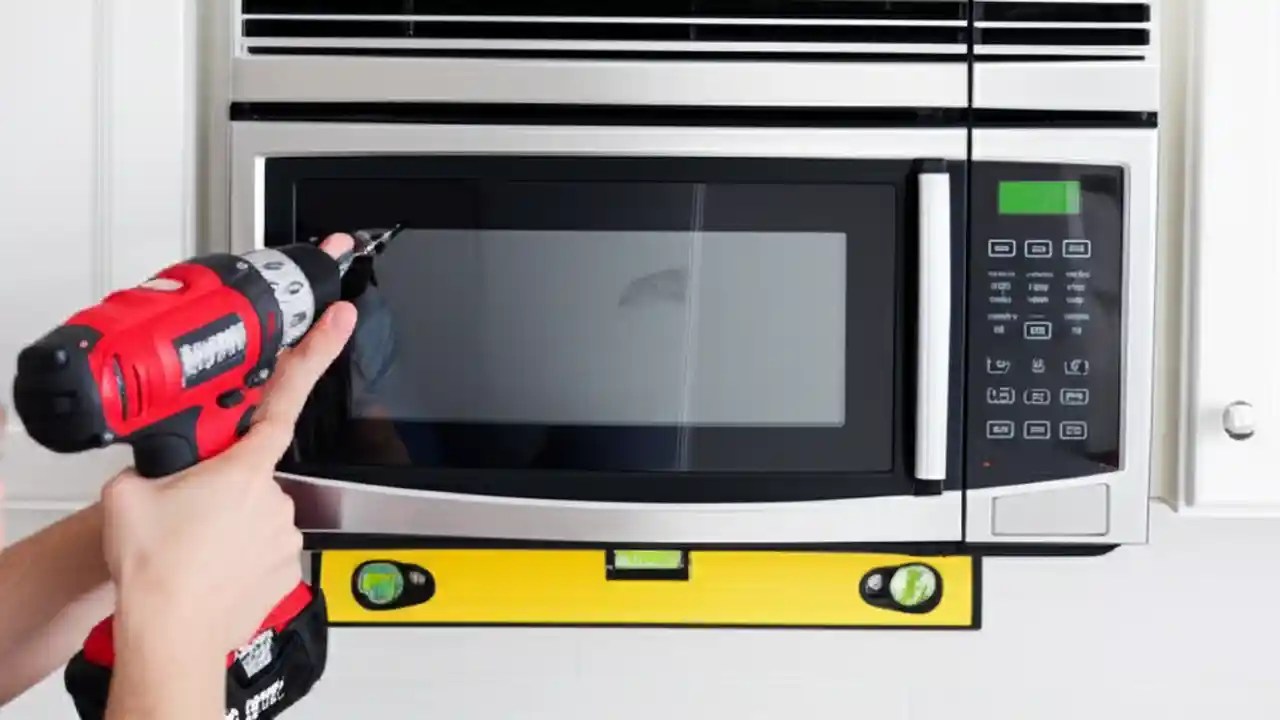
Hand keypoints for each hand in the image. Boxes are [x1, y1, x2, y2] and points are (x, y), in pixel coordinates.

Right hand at [101, 235, 356, 657]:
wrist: (172, 635)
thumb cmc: (158, 573)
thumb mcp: (128, 495)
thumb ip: (149, 465)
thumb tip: (151, 468)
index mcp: (243, 468)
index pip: (285, 396)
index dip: (315, 352)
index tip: (340, 321)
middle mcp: (274, 497)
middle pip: (250, 469)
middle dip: (222, 482)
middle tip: (186, 513)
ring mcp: (284, 533)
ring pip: (254, 512)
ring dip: (227, 521)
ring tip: (192, 545)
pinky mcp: (285, 566)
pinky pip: (260, 547)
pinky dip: (236, 553)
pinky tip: (208, 565)